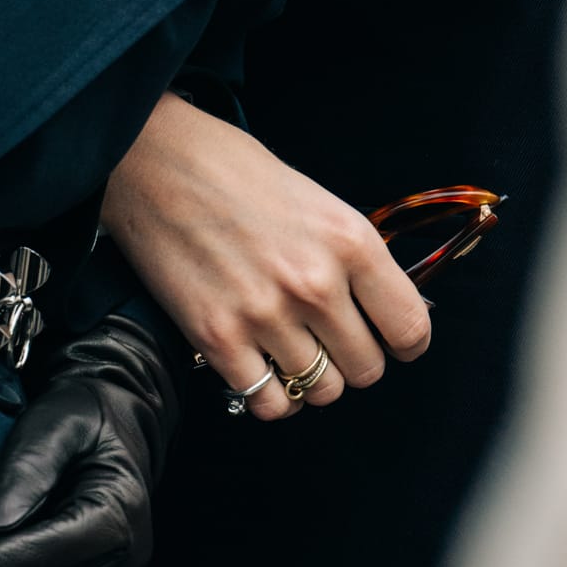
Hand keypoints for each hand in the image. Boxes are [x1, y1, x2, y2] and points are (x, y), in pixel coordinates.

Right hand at [101, 96, 431, 424]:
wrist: (157, 163)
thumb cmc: (236, 173)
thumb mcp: (319, 203)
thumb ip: (353, 260)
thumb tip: (381, 311)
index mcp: (350, 242)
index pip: (409, 327)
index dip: (406, 344)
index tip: (395, 345)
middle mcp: (315, 283)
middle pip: (366, 369)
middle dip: (354, 361)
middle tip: (332, 344)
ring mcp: (266, 314)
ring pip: (320, 390)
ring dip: (311, 380)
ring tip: (293, 352)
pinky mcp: (217, 338)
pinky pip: (268, 403)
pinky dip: (272, 397)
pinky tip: (264, 370)